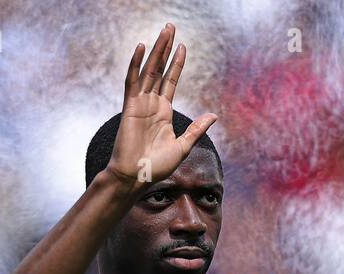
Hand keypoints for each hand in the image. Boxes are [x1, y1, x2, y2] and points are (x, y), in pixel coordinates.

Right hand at [107, 23, 217, 189]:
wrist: (136, 177)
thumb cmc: (156, 167)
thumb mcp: (183, 146)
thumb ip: (196, 129)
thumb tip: (213, 115)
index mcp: (164, 112)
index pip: (170, 81)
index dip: (176, 64)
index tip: (183, 47)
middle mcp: (152, 104)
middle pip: (160, 69)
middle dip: (166, 48)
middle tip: (171, 26)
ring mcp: (140, 103)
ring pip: (149, 70)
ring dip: (156, 49)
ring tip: (164, 30)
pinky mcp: (130, 107)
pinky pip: (132, 81)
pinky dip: (135, 64)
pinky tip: (140, 47)